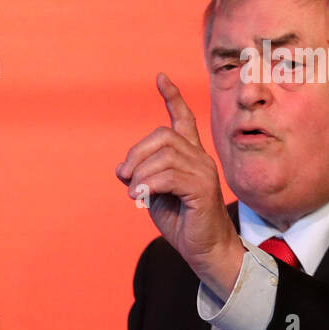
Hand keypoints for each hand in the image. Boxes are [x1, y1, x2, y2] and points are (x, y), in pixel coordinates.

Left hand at [115, 73, 244, 297]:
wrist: (205, 251)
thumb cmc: (182, 224)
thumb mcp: (155, 195)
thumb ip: (142, 177)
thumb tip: (123, 169)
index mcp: (190, 157)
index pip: (183, 119)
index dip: (172, 97)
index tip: (160, 78)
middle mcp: (200, 158)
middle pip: (164, 135)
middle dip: (137, 153)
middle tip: (124, 177)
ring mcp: (204, 172)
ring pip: (164, 156)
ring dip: (141, 174)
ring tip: (135, 193)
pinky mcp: (202, 188)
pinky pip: (170, 176)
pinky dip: (149, 184)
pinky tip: (140, 197)